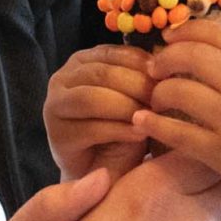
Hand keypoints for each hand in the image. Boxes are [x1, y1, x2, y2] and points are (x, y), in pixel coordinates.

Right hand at [44, 44, 152, 180]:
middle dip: (136, 86)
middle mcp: (62, 78)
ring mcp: (54, 106)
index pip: (114, 53)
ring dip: (127, 107)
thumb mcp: (133, 95)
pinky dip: (120, 130)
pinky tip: (140, 134)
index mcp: (82, 61)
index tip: (165, 77)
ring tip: (151, 117)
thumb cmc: (121, 127)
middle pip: (103, 74)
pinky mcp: (57, 135)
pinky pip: (91, 128)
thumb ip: (140, 76)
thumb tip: (163, 61)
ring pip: (93, 99)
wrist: (101, 168)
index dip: (142, 63)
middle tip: (161, 100)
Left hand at [132, 20, 220, 213]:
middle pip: (192, 55)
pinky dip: (154, 124)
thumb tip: (206, 50)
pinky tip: (143, 122)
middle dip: (165, 58)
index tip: (170, 37)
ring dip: (158, 92)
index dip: (186, 30)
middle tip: (155, 68)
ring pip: (179, 91)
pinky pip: (177, 132)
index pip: (217, 34)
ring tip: (154, 98)